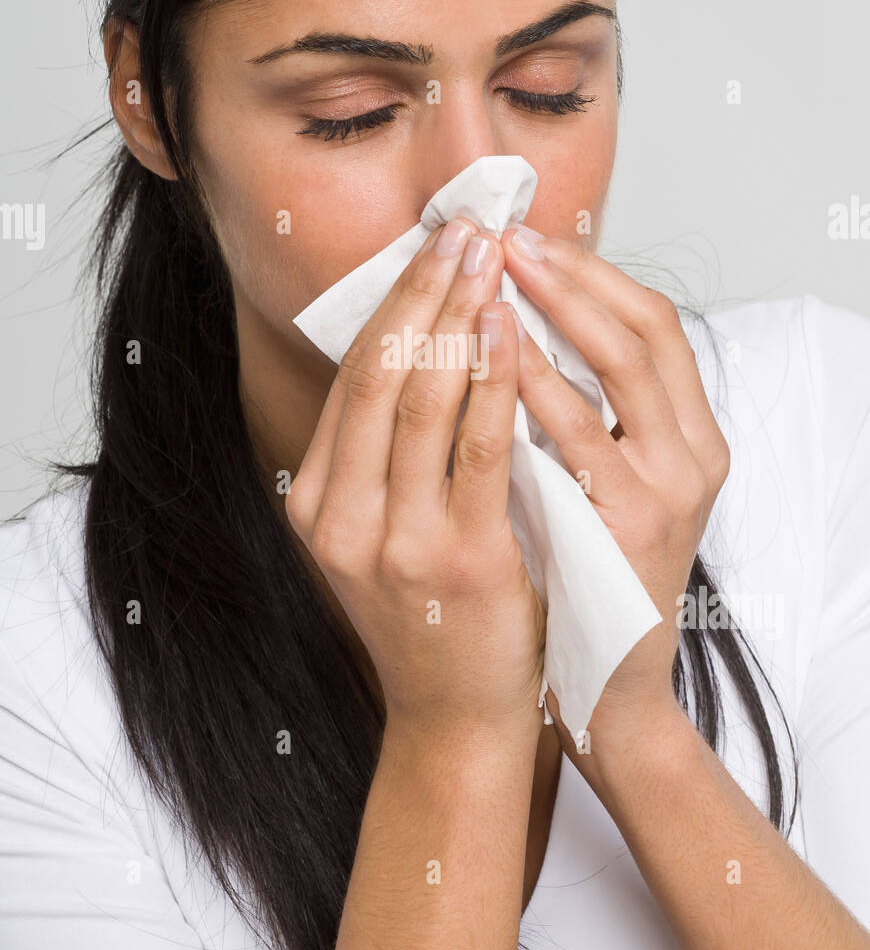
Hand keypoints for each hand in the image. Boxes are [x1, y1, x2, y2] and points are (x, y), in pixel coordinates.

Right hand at [286, 218, 545, 743]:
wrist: (457, 720)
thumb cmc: (433, 617)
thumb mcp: (384, 534)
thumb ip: (387, 459)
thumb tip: (422, 351)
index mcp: (316, 503)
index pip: (352, 379)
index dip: (393, 305)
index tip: (431, 247)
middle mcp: (340, 518)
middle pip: (378, 375)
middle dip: (423, 292)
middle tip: (463, 230)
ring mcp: (393, 541)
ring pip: (420, 400)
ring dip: (457, 318)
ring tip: (491, 259)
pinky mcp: (458, 560)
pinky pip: (478, 449)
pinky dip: (494, 381)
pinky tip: (512, 330)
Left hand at [501, 225, 730, 764]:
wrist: (606, 684)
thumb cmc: (588, 575)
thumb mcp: (602, 486)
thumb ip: (580, 419)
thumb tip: (514, 332)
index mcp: (694, 440)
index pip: (656, 325)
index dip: (593, 274)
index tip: (529, 239)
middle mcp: (695, 459)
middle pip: (644, 331)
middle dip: (570, 275)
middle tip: (506, 237)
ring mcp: (669, 494)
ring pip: (618, 371)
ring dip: (553, 312)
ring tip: (494, 272)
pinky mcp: (630, 532)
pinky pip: (576, 441)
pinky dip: (535, 387)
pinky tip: (491, 353)